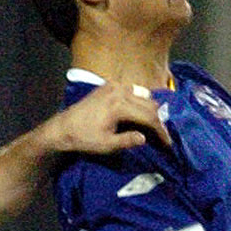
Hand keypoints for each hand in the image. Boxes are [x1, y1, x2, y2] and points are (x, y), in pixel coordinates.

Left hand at [44, 79, 170, 156]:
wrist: (63, 127)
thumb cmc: (84, 138)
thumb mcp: (107, 145)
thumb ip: (127, 141)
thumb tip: (145, 138)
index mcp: (119, 106)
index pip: (149, 117)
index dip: (161, 130)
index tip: (168, 143)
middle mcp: (119, 91)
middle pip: (149, 104)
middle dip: (159, 120)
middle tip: (163, 135)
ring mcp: (114, 86)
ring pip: (143, 94)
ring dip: (151, 109)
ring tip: (154, 125)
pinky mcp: (109, 85)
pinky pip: (132, 90)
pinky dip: (140, 100)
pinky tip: (141, 111)